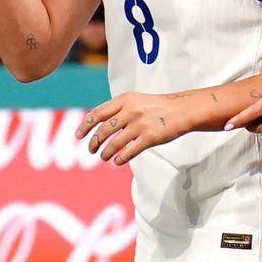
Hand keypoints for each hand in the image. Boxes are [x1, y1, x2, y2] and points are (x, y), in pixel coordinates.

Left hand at [77, 91, 198, 164]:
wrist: (183, 110)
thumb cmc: (158, 106)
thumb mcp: (136, 100)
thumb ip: (118, 109)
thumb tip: (98, 122)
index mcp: (125, 100)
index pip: (98, 113)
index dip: (86, 126)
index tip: (79, 136)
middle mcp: (131, 111)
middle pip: (104, 130)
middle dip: (94, 142)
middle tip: (91, 150)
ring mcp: (140, 125)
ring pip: (114, 143)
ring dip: (105, 152)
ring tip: (103, 157)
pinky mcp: (150, 138)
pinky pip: (129, 152)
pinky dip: (120, 158)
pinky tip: (117, 161)